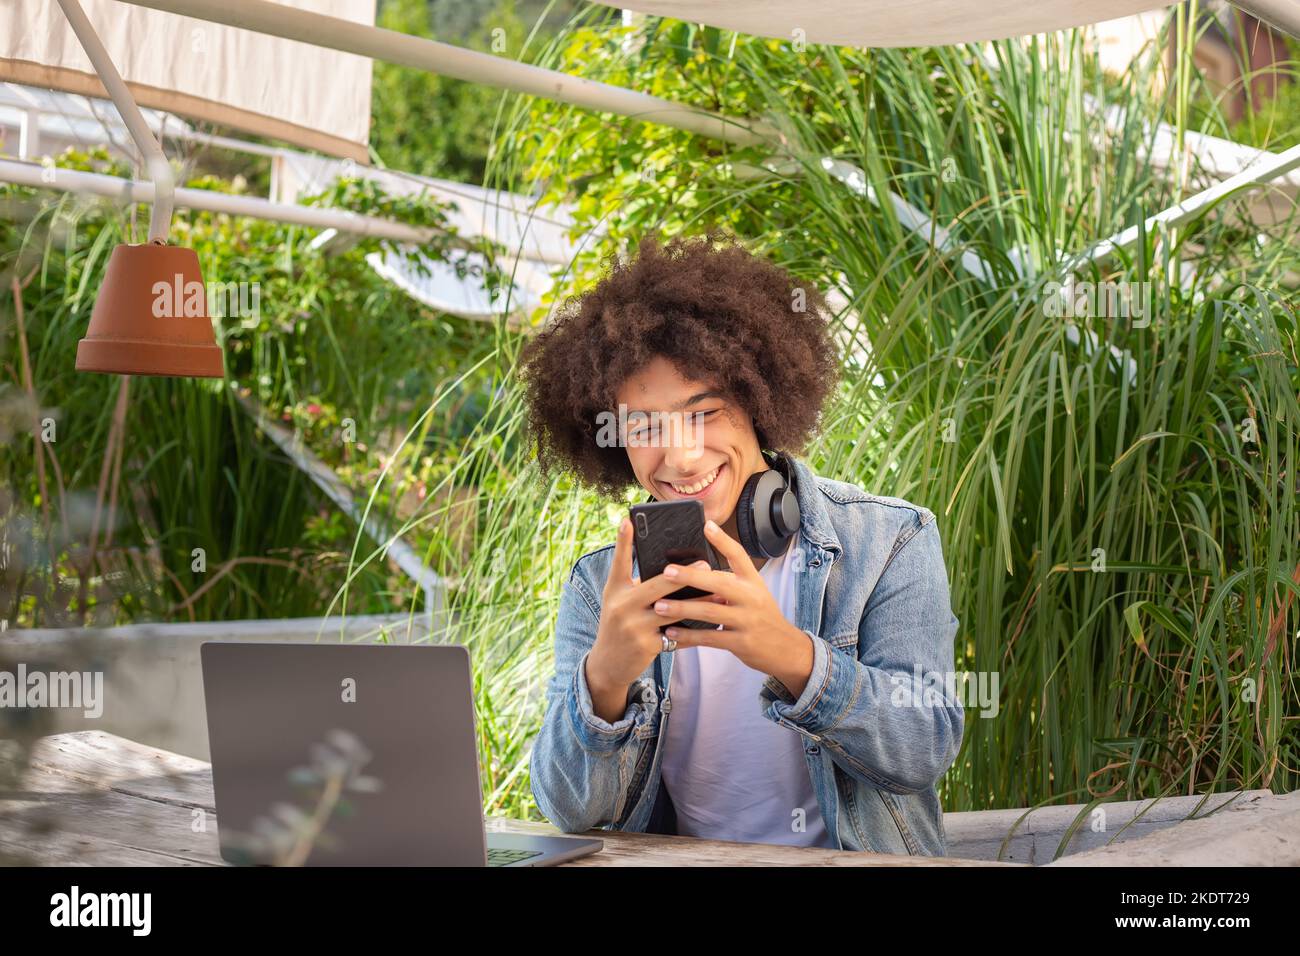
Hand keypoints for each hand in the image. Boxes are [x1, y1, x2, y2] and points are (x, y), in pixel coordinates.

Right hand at [585, 517, 707, 714]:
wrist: (607, 663)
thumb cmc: (619, 624)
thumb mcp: (619, 601)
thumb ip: (638, 585)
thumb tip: (672, 570)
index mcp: (615, 590)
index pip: (619, 561)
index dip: (623, 540)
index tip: (628, 520)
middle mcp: (622, 605)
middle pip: (656, 585)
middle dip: (683, 575)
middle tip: (706, 565)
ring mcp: (633, 626)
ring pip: (672, 610)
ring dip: (697, 602)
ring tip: (718, 595)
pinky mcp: (646, 645)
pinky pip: (676, 634)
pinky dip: (693, 628)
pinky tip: (712, 624)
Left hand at [651, 519, 814, 697]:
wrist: (786, 648)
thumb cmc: (761, 615)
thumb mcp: (753, 591)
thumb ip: (731, 579)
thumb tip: (699, 566)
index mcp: (753, 581)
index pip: (739, 555)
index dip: (723, 540)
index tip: (706, 525)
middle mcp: (751, 597)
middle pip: (720, 583)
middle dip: (691, 577)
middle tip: (667, 572)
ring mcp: (747, 620)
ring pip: (710, 612)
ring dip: (682, 609)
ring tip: (659, 606)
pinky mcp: (741, 642)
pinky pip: (710, 638)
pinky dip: (689, 636)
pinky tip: (671, 632)